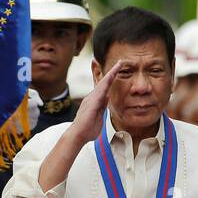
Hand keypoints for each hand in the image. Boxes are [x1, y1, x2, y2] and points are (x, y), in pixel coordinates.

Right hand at [37, 60, 126, 192]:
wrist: (78, 136)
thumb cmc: (87, 130)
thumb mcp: (99, 117)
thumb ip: (102, 107)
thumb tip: (107, 98)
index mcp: (94, 102)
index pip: (104, 88)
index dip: (110, 79)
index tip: (116, 71)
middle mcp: (92, 97)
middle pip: (104, 82)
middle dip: (112, 71)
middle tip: (120, 62)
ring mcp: (92, 98)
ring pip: (103, 83)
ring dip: (111, 73)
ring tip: (120, 64)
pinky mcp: (93, 101)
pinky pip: (101, 88)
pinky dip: (107, 81)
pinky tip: (113, 74)